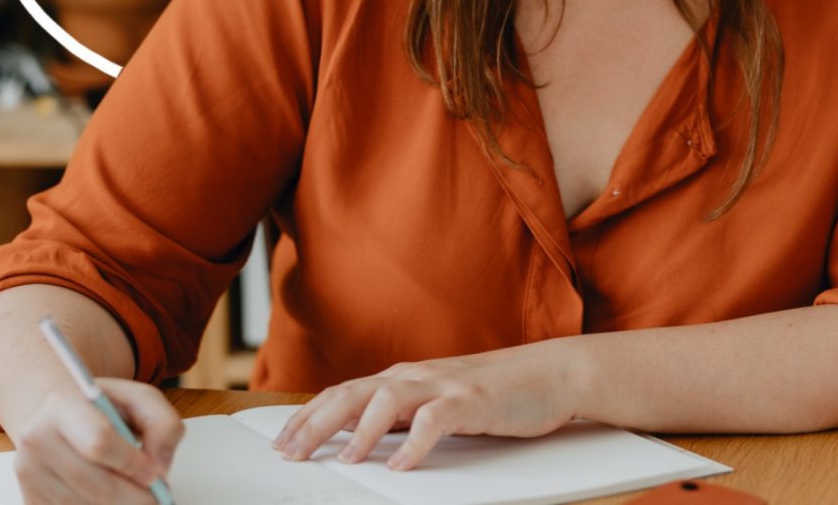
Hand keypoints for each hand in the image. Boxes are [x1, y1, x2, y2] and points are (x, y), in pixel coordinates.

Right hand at [12, 378, 183, 504]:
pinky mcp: (29, 496)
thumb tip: (161, 467)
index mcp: (63, 404)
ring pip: (81, 504)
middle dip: (132, 497)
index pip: (98, 441)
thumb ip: (163, 424)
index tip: (155, 476)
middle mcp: (37, 438)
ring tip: (137, 497)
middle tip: (157, 499)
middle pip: (92, 482)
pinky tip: (114, 501)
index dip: (131, 464)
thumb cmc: (103, 407)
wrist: (57, 416)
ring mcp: (28, 471)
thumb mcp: (140, 399)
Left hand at [270, 340, 582, 470]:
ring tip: (345, 459)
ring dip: (361, 431)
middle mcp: (418, 376)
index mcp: (406, 377)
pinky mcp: (473, 400)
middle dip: (316, 423)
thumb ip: (407, 413)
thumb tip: (366, 437)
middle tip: (289, 452)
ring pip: (388, 399)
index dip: (309, 416)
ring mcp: (445, 385)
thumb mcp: (441, 401)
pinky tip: (402, 465)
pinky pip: (437, 419)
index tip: (283, 441)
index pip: (345, 392)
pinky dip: (416, 443)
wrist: (554, 372)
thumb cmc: (499, 391)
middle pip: (353, 393)